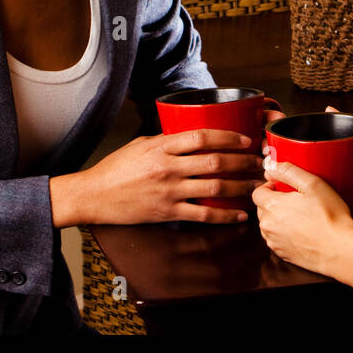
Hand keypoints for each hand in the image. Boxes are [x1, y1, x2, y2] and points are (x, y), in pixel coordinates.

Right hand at [78, 129, 262, 224]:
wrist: (93, 195)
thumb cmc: (115, 169)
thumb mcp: (140, 145)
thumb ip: (166, 141)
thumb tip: (190, 138)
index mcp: (162, 147)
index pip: (203, 136)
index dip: (228, 136)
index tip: (245, 139)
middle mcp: (168, 167)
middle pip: (215, 161)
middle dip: (242, 161)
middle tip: (259, 161)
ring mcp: (169, 191)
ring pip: (214, 187)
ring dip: (240, 186)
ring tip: (256, 185)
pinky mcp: (167, 212)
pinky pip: (202, 214)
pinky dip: (224, 216)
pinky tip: (239, 216)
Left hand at [252, 158, 352, 276]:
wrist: (340, 249)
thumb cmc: (329, 217)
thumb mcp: (312, 184)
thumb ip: (288, 171)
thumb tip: (271, 166)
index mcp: (272, 206)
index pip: (257, 192)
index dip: (270, 186)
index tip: (283, 187)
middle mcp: (268, 226)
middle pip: (262, 208)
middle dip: (274, 202)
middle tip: (295, 200)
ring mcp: (274, 242)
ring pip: (269, 225)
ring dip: (278, 218)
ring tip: (301, 216)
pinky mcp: (282, 254)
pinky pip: (277, 239)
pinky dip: (285, 233)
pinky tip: (302, 230)